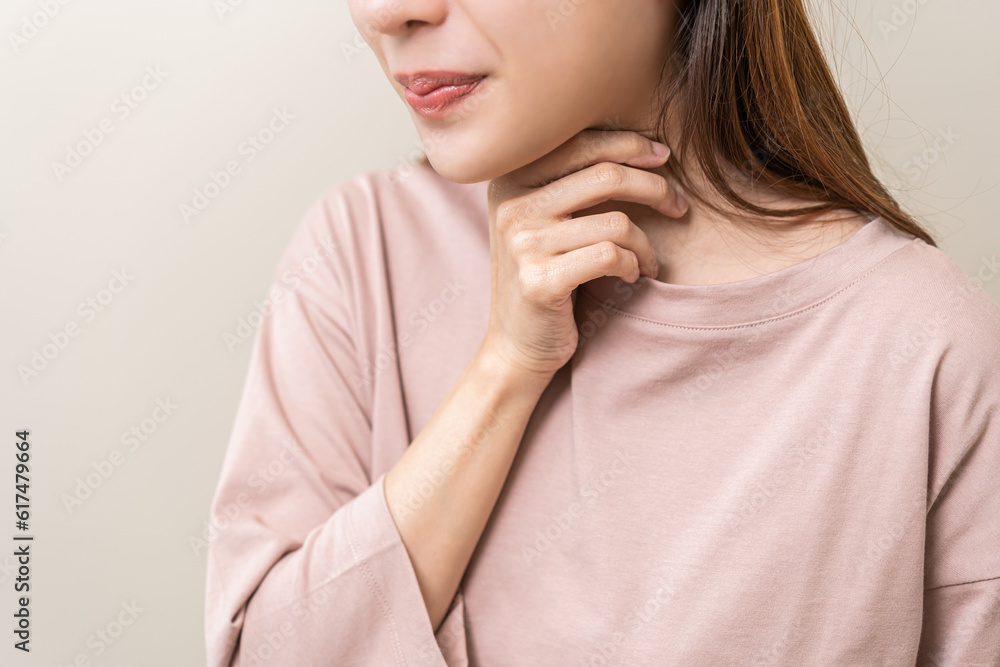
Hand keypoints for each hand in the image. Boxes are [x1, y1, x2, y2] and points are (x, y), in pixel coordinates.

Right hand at [480, 129, 686, 377]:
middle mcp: (511, 205)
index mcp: (510, 179)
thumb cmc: (544, 274)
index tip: (664, 158)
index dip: (630, 144)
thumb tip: (643, 144)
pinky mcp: (540, 281)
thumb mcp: (544, 219)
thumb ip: (571, 181)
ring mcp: (522, 243)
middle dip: (656, 188)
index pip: (580, 141)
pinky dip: (633, 265)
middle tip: (678, 206)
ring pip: (617, 222)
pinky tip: (630, 276)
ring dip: (647, 244)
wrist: (515, 344)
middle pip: (606, 175)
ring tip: (648, 260)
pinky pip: (611, 257)